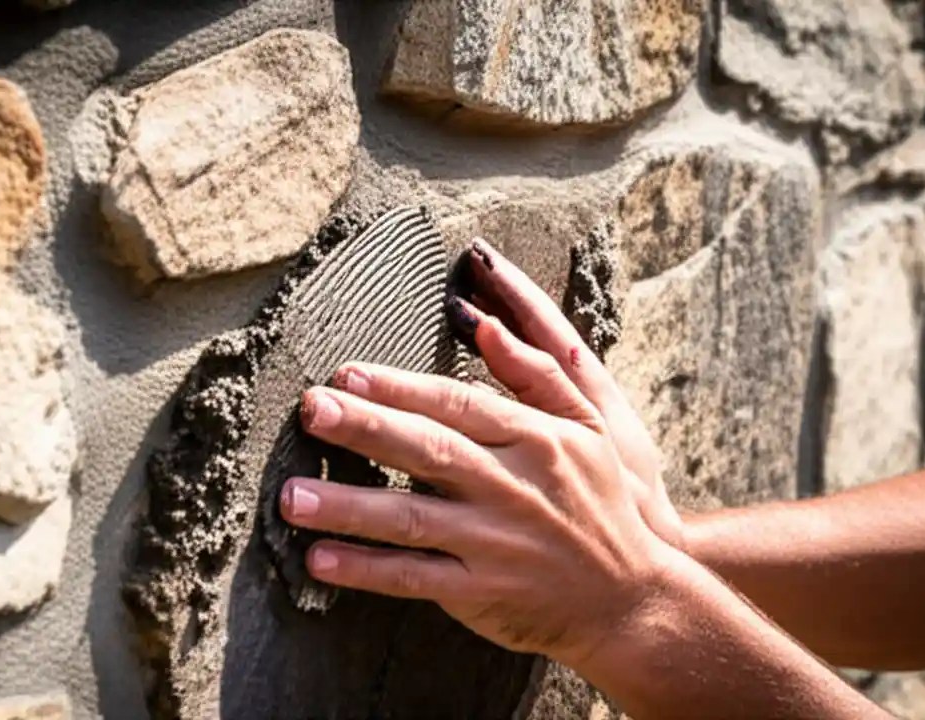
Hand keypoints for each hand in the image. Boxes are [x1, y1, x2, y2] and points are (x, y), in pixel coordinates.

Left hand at [279, 241, 675, 666]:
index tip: (347, 373)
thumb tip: (486, 325)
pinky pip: (415, 580)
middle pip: (428, 451)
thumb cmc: (605, 503)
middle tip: (310, 410)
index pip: (458, 405)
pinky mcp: (483, 593)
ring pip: (412, 520)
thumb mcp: (593, 429)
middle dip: (364, 429)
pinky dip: (367, 571)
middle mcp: (513, 489)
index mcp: (538, 441)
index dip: (400, 387)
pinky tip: (321, 560)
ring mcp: (496, 544)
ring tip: (290, 496)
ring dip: (348, 507)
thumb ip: (538, 376)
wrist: (633, 598)